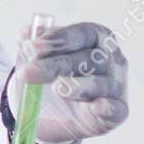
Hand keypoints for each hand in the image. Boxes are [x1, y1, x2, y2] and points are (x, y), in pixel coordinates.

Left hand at [11, 19, 128, 143]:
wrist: (50, 110)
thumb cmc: (49, 75)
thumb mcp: (35, 57)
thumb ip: (32, 44)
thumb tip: (26, 32)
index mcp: (95, 38)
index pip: (84, 33)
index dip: (59, 39)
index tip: (31, 47)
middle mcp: (111, 59)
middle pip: (91, 58)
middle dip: (57, 64)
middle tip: (29, 71)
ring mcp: (116, 86)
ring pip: (103, 83)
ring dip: (78, 86)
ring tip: (57, 88)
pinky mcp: (117, 112)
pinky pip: (115, 108)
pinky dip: (105, 107)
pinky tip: (93, 107)